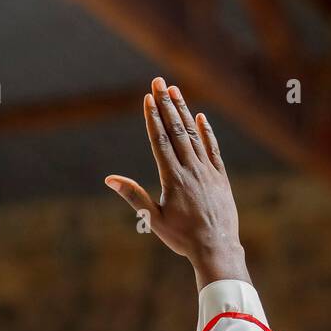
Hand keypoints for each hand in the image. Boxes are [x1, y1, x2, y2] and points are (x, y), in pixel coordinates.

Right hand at [105, 77, 249, 290]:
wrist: (216, 248)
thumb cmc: (182, 238)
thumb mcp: (153, 219)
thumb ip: (133, 196)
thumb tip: (110, 179)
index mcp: (173, 178)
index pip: (160, 140)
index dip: (153, 117)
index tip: (148, 97)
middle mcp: (191, 169)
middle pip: (176, 130)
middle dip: (166, 104)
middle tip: (159, 82)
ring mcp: (207, 171)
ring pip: (193, 136)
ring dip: (183, 112)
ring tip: (175, 91)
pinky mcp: (220, 178)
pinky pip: (213, 150)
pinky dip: (206, 132)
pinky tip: (200, 117)